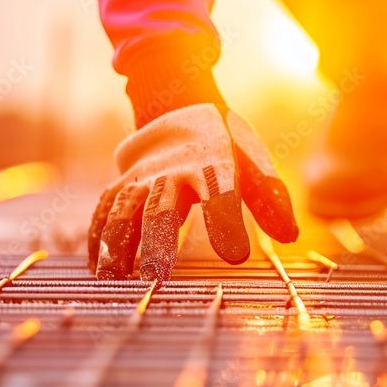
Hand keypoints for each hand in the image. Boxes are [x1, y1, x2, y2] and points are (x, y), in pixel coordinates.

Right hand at [88, 104, 298, 281]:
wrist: (179, 108)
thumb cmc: (225, 149)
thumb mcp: (253, 164)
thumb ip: (270, 200)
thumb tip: (290, 235)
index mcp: (213, 165)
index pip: (222, 194)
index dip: (227, 224)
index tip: (235, 255)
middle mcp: (173, 171)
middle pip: (162, 207)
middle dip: (158, 241)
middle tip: (156, 276)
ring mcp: (143, 177)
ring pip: (123, 209)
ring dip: (116, 242)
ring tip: (115, 278)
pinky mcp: (122, 183)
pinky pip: (104, 208)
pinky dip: (97, 237)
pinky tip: (96, 266)